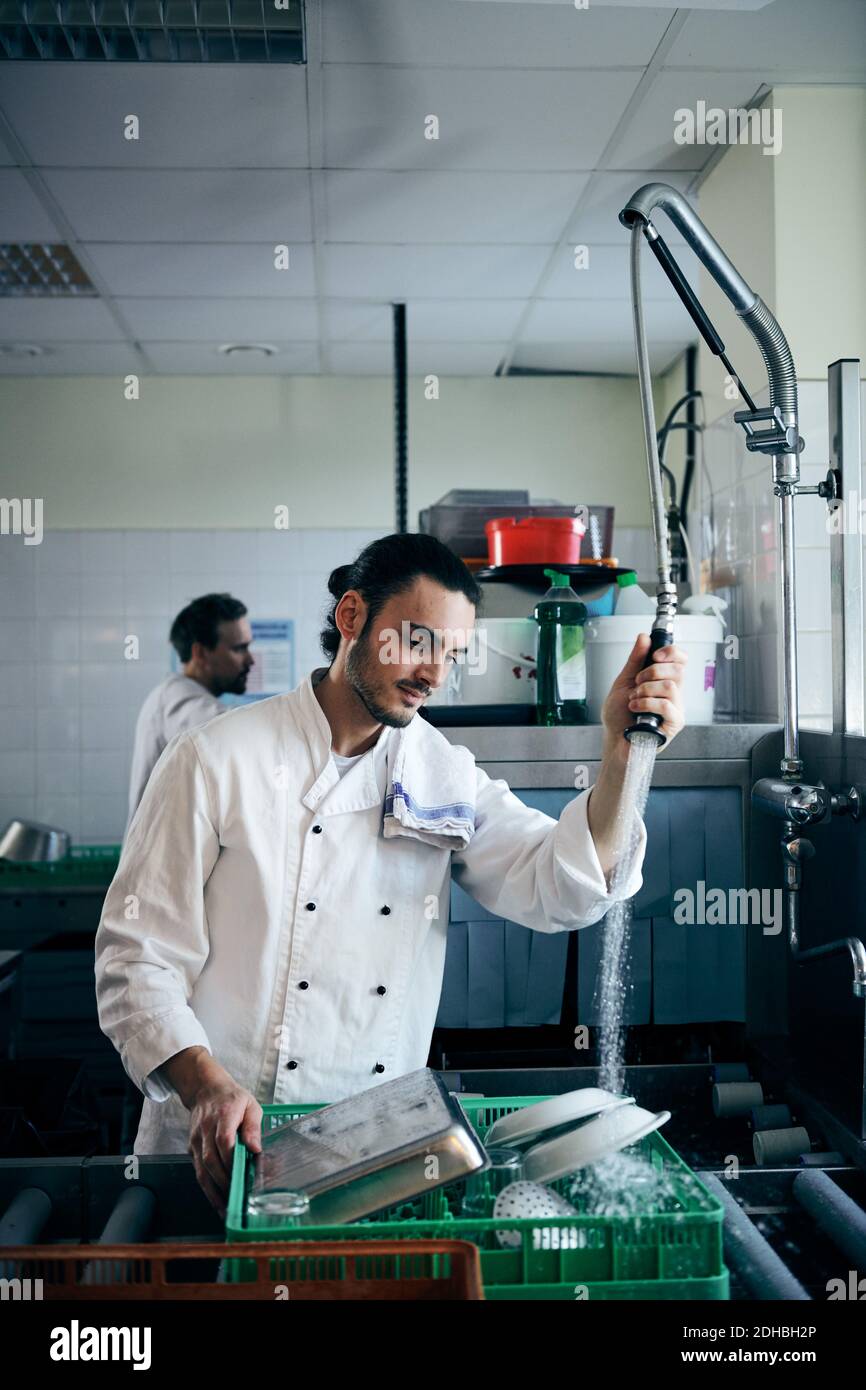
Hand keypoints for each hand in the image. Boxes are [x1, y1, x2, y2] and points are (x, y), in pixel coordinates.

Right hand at [171, 1053, 261, 1216]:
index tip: (242, 1176)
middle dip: (224, 1182)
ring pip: (202, 1169)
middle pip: (211, 1159)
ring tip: (226, 1209)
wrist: (205, 1089)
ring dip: (214, 1191)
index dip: (232, 1160)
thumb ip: (254, 1126)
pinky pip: (198, 1171)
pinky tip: (217, 1201)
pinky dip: (207, 1188)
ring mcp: (196, 1140)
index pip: (224, 1140)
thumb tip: (256, 1149)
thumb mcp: (250, 1105)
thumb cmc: (232, 1098)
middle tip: (237, 1199)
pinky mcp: (192, 1148)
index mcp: (223, 1115)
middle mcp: (206, 1129)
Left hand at [601, 633, 687, 754]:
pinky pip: (666, 705)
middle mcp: (674, 694)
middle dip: (652, 671)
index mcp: (664, 681)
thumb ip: (635, 660)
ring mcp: (676, 709)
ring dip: (645, 690)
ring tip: (633, 700)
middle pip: (678, 669)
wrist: (613, 741)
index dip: (671, 652)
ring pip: (670, 686)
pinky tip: (635, 708)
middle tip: (637, 683)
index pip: (680, 660)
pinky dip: (646, 703)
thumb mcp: (624, 682)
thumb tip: (644, 638)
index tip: (654, 655)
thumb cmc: (619, 717)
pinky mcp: (674, 724)